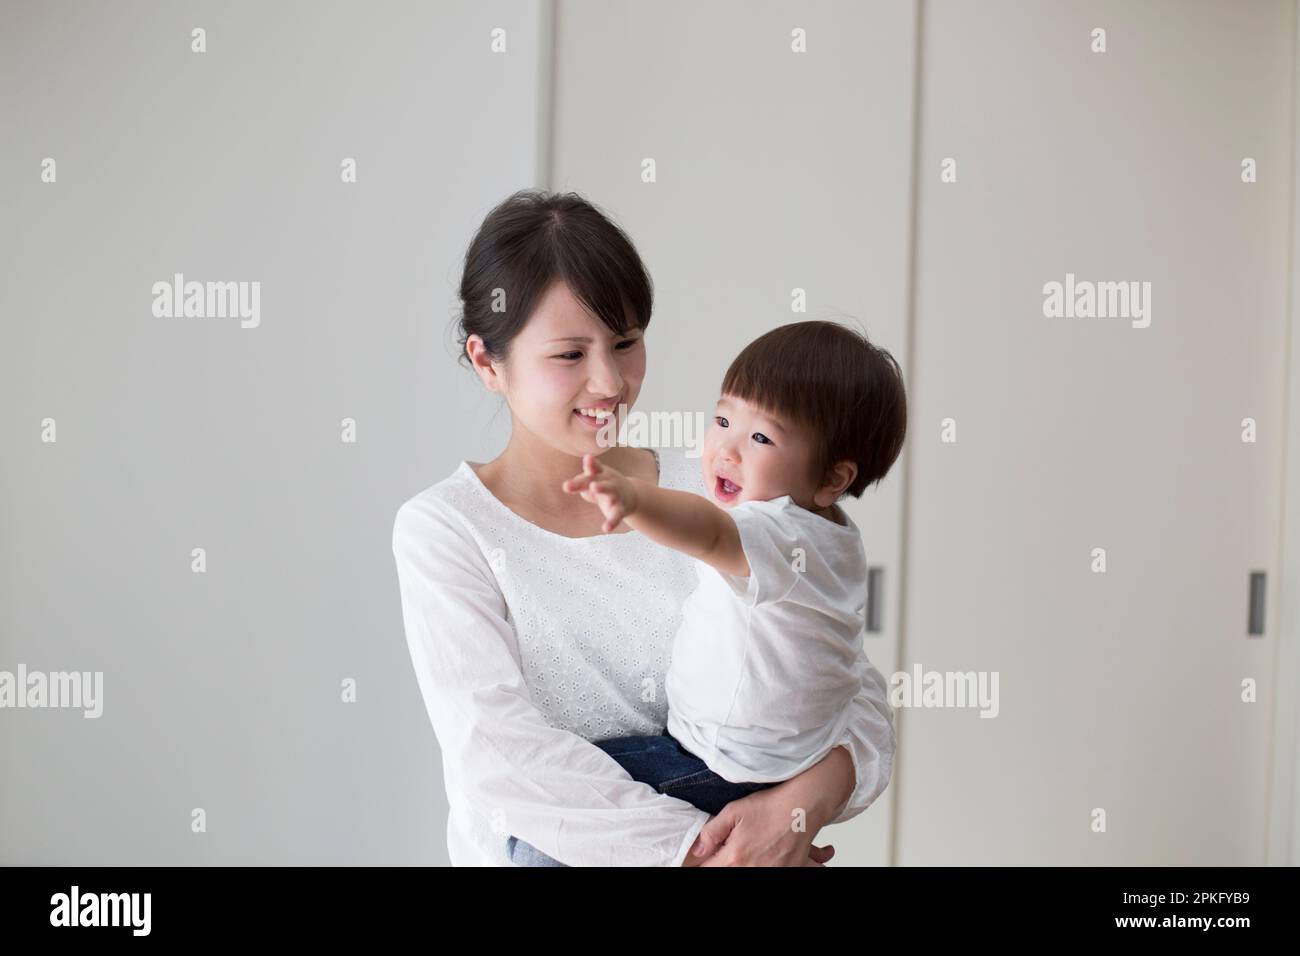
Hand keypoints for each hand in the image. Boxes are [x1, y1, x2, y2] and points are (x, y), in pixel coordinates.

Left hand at [561, 453, 639, 533]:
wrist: (629, 495)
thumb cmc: (603, 485)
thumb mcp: (592, 481)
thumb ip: (580, 482)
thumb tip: (566, 486)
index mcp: (601, 474)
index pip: (594, 468)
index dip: (591, 464)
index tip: (588, 459)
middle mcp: (609, 482)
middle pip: (601, 480)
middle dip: (595, 479)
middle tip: (590, 482)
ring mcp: (616, 495)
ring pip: (611, 492)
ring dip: (603, 488)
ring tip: (594, 488)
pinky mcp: (620, 509)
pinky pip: (616, 516)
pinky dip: (612, 522)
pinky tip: (606, 529)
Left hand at [681, 787, 836, 866]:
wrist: (802, 808)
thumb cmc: (771, 807)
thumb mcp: (733, 812)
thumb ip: (711, 833)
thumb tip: (698, 850)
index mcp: (735, 859)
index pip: (710, 869)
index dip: (708, 860)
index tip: (712, 854)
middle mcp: (752, 871)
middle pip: (728, 872)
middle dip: (726, 862)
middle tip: (733, 849)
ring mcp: (771, 873)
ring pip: (749, 874)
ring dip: (746, 864)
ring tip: (753, 850)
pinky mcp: (787, 872)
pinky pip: (773, 872)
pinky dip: (768, 865)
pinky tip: (768, 856)